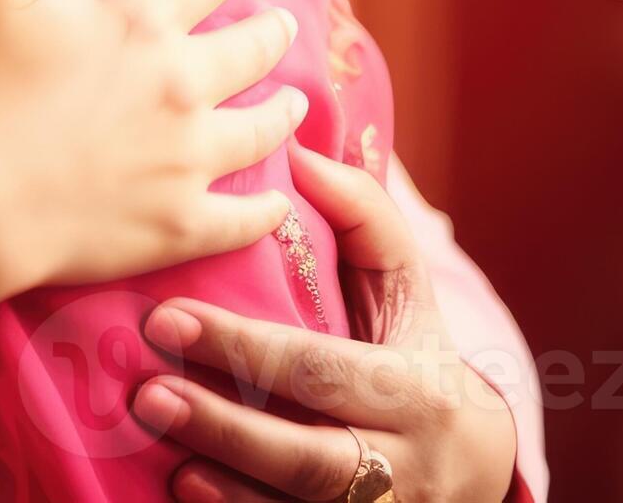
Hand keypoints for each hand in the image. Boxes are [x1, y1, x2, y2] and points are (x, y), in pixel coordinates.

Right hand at [0, 0, 303, 303]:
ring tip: (292, 101)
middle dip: (270, 30)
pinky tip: (277, 202)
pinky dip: (265, 208)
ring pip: (258, 129)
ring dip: (279, 110)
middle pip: (249, 51)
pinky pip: (244, 218)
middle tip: (284, 22)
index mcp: (139, 25)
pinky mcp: (179, 224)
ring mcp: (186, 162)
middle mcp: (180, 88)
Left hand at [132, 145, 519, 502]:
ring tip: (165, 454)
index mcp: (416, 391)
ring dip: (228, 487)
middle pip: (310, 456)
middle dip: (225, 426)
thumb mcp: (406, 292)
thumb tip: (300, 153)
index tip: (165, 320)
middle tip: (147, 394)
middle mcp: (406, 466)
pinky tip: (190, 495)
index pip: (321, 370)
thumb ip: (363, 219)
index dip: (242, 348)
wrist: (476, 470)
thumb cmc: (417, 356)